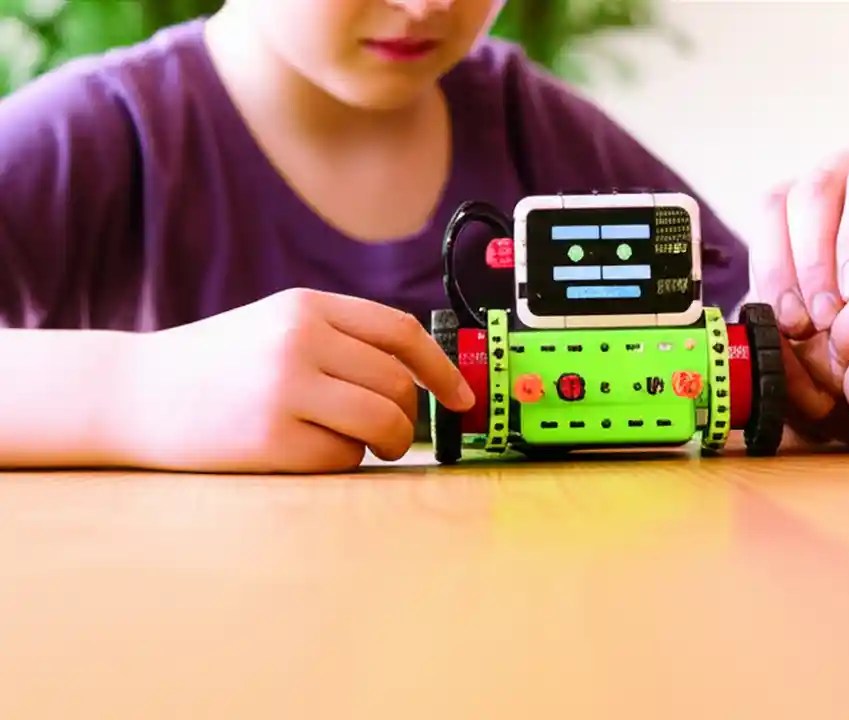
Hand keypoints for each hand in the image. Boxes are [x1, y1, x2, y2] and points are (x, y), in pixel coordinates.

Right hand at [118, 288, 473, 472]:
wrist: (134, 394)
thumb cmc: (218, 366)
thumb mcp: (277, 326)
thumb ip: (342, 338)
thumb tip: (422, 378)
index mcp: (306, 306)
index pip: (400, 332)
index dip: (442, 368)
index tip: (462, 398)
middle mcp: (299, 340)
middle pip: (398, 384)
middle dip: (408, 416)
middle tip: (390, 431)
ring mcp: (285, 390)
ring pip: (383, 423)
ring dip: (386, 443)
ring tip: (360, 445)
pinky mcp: (272, 439)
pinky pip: (344, 458)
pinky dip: (342, 463)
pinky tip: (309, 453)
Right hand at [752, 130, 848, 345]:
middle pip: (817, 190)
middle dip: (814, 261)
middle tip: (825, 322)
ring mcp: (815, 185)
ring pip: (777, 206)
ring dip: (781, 272)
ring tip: (799, 329)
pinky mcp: (786, 220)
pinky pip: (759, 238)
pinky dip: (768, 286)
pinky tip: (786, 328)